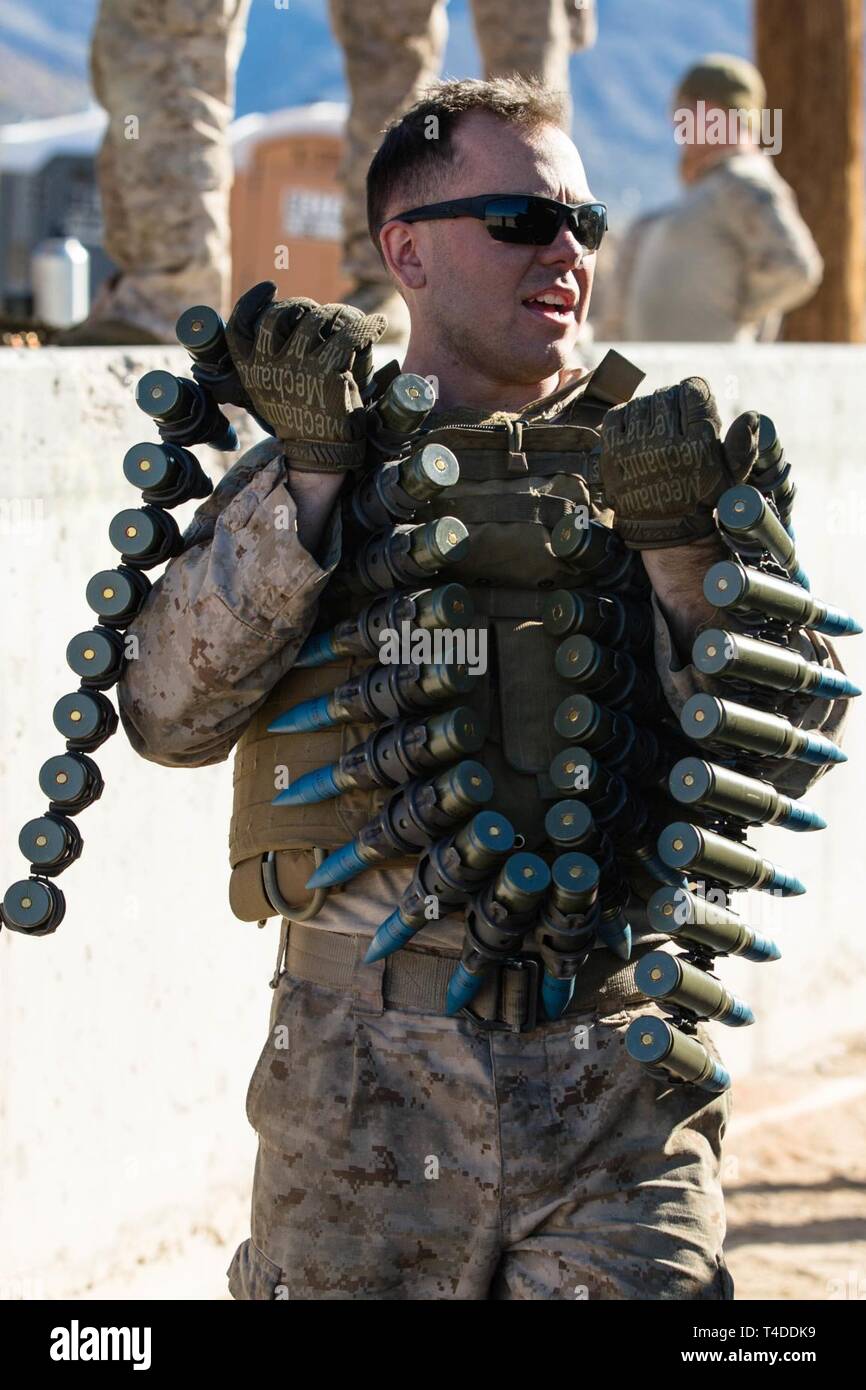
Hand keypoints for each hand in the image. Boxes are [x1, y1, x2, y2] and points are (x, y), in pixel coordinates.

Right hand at [223, 281, 387, 471]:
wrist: (319, 455)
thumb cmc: (300, 420)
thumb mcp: (270, 392)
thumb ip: (269, 361)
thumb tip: (277, 317)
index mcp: (250, 371)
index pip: (239, 325)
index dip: (253, 302)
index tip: (270, 289)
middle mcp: (269, 366)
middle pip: (283, 313)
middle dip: (304, 307)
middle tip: (321, 313)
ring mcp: (298, 367)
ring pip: (318, 318)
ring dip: (338, 314)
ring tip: (351, 322)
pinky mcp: (328, 372)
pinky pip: (350, 334)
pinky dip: (367, 325)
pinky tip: (377, 325)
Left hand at [599, 377, 759, 547]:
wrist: (663, 529)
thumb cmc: (700, 498)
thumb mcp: (731, 477)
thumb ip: (743, 445)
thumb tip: (752, 416)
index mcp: (697, 445)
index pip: (693, 390)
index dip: (696, 392)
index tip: (695, 402)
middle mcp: (665, 445)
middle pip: (666, 394)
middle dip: (674, 401)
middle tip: (676, 418)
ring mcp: (634, 449)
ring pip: (641, 403)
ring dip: (650, 410)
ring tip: (657, 427)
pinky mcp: (612, 455)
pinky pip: (616, 415)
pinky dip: (625, 417)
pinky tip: (636, 429)